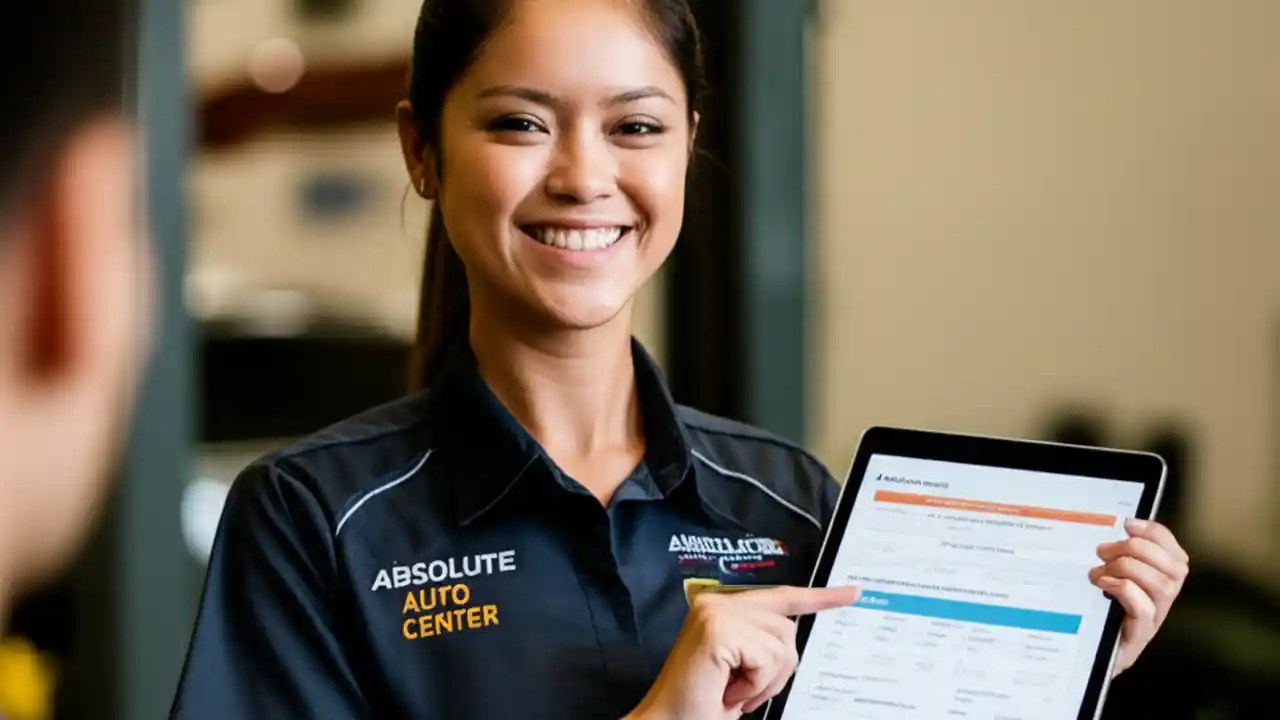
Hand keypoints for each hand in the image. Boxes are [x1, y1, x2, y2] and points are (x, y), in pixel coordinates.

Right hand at [625, 585, 859, 719]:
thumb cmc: (703, 702)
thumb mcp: (741, 667)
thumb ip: (761, 642)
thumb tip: (794, 636)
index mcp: (722, 607)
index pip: (781, 596)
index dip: (820, 597)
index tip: (852, 593)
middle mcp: (717, 602)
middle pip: (788, 627)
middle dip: (777, 668)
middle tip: (744, 690)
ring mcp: (716, 612)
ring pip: (782, 643)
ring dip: (765, 679)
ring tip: (734, 690)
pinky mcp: (718, 629)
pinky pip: (766, 657)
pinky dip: (755, 684)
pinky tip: (729, 691)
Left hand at [1089, 519, 1188, 675]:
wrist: (1086, 660)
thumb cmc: (1096, 615)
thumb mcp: (1106, 581)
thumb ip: (1113, 560)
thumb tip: (1106, 536)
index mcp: (1160, 584)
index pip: (1175, 552)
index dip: (1156, 533)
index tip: (1127, 524)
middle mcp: (1164, 603)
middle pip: (1175, 567)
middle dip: (1137, 549)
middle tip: (1103, 551)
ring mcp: (1154, 621)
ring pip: (1162, 585)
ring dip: (1127, 568)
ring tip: (1099, 572)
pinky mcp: (1138, 637)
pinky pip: (1145, 608)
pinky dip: (1125, 589)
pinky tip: (1103, 586)